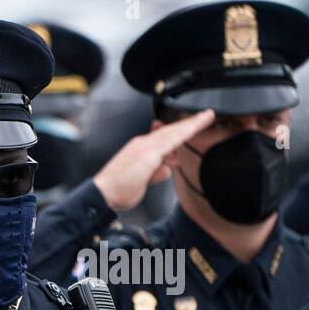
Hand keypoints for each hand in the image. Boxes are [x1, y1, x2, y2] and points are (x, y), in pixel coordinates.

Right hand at [92, 109, 214, 210]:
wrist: (102, 194)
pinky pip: (172, 139)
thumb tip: (166, 169)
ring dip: (191, 123)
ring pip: (173, 132)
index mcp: (139, 149)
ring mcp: (146, 147)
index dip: (177, 130)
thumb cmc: (117, 190)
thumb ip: (155, 174)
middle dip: (189, 122)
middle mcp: (142, 144)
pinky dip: (185, 131)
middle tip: (206, 115)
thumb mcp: (142, 182)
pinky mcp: (150, 154)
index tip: (188, 125)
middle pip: (170, 131)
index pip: (162, 137)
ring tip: (206, 117)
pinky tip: (196, 125)